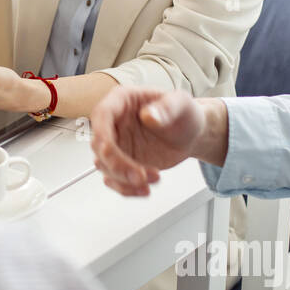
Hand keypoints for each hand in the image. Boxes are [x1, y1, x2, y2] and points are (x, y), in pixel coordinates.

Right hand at [89, 87, 204, 195]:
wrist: (191, 135)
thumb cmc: (184, 114)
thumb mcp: (181, 104)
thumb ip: (167, 107)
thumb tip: (148, 116)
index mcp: (122, 101)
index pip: (102, 115)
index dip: (101, 134)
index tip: (108, 150)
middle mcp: (114, 123)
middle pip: (99, 145)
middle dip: (117, 165)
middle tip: (139, 176)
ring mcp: (117, 145)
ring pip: (104, 166)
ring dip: (124, 179)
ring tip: (153, 178)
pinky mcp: (122, 163)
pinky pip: (115, 179)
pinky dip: (127, 188)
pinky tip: (144, 188)